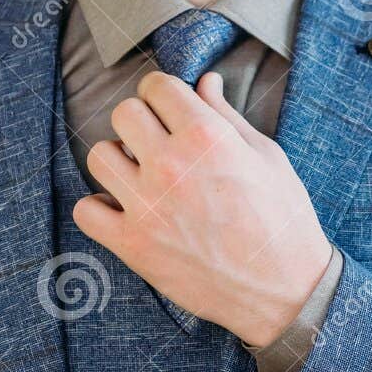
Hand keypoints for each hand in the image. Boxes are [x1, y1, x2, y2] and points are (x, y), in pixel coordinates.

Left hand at [73, 69, 332, 346]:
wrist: (284, 290)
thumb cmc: (282, 221)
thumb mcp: (266, 156)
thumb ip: (227, 115)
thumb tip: (206, 81)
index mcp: (206, 136)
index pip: (157, 86)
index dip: (162, 92)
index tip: (167, 107)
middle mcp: (171, 165)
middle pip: (123, 114)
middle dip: (140, 121)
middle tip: (157, 140)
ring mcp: (146, 206)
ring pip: (99, 157)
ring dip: (118, 161)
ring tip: (140, 175)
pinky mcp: (133, 245)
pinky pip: (86, 210)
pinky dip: (100, 208)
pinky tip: (124, 209)